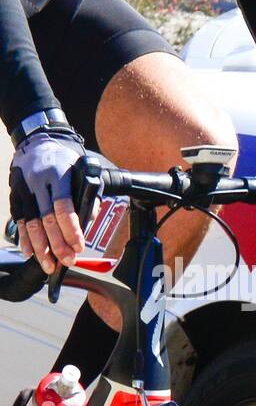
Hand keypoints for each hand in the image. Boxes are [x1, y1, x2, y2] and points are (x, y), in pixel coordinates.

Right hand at [9, 128, 93, 272]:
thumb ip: (90, 196)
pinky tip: (30, 252)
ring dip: (39, 247)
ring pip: (30, 222)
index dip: (70, 229)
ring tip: (48, 265)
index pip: (63, 206)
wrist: (37, 140)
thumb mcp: (84, 171)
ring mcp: (23, 187)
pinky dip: (24, 237)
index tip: (78, 246)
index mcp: (58, 174)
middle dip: (57, 244)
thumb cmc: (66, 160)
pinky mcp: (15, 193)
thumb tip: (90, 220)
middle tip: (67, 261)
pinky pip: (19, 219)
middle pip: (46, 218)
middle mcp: (38, 182)